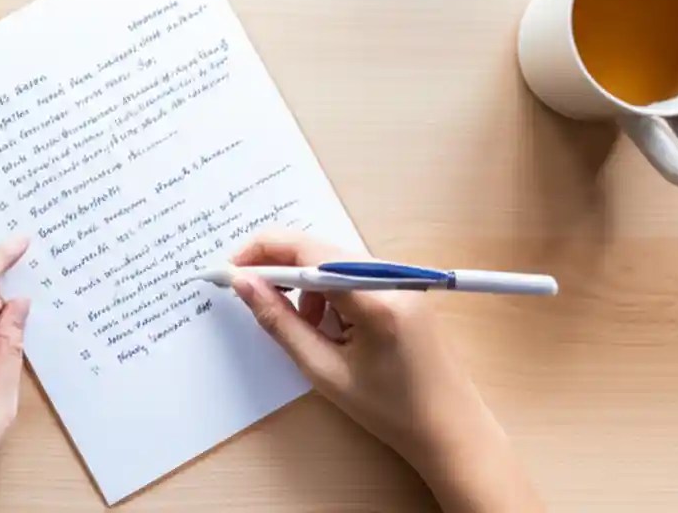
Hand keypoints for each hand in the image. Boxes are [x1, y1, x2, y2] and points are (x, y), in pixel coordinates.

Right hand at [230, 230, 541, 512]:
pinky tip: (330, 328)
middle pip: (318, 249)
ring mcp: (402, 278)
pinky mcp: (404, 287)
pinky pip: (352, 273)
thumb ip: (279, 322)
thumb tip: (243, 285)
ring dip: (305, 285)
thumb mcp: (323, 369)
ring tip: (306, 331)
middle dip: (279, 269)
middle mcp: (392, 276)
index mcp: (375, 297)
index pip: (306, 252)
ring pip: (332, 260)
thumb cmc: (389, 410)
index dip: (260, 254)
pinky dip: (329, 292)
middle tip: (250, 295)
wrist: (449, 429)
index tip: (228, 271)